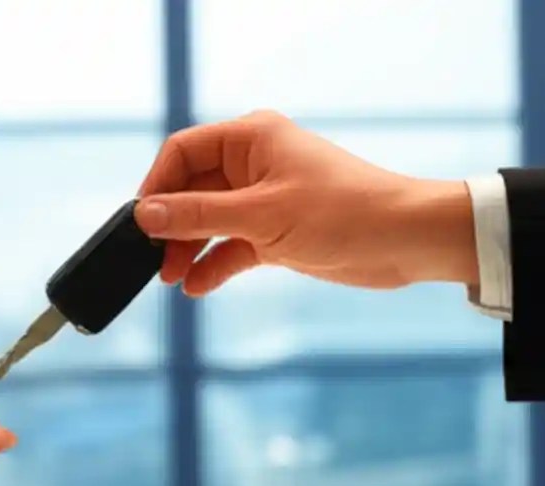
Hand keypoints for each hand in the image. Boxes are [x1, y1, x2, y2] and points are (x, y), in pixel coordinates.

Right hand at [133, 110, 478, 296]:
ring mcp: (264, 199)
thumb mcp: (260, 215)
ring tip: (172, 278)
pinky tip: (197, 287)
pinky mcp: (276, 232)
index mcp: (251, 138)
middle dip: (171, 225)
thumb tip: (144, 216)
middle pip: (191, 189)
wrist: (404, 242)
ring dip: (188, 249)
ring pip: (208, 221)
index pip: (183, 152)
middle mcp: (254, 164)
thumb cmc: (343, 212)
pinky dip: (214, 265)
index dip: (157, 186)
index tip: (140, 223)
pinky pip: (231, 246)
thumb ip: (197, 216)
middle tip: (152, 259)